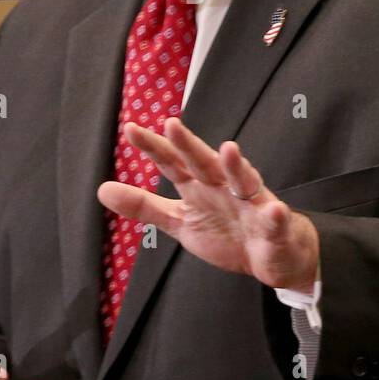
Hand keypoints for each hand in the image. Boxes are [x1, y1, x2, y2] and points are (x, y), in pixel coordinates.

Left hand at [96, 117, 319, 292]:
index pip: (173, 164)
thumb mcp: (179, 221)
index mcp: (199, 186)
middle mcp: (224, 187)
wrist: (270, 254)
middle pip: (204, 163)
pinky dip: (275, 215)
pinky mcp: (273, 226)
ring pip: (243, 181)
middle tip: (172, 125)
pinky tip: (274, 210)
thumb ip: (144, 205)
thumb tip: (103, 189)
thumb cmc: (227, 230)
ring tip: (229, 150)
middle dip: (189, 145)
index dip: (154, 148)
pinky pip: (275, 220)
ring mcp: (251, 204)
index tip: (131, 129)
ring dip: (237, 166)